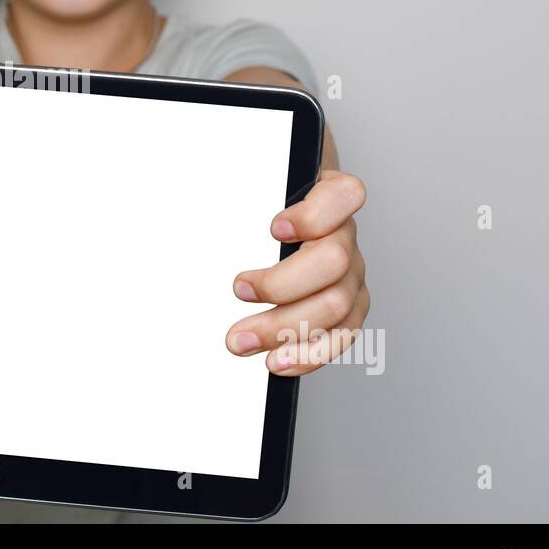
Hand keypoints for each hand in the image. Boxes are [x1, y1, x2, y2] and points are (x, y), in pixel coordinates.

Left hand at [225, 169, 369, 375]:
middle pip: (334, 261)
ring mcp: (352, 274)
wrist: (284, 226)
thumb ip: (239, 194)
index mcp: (330, 197)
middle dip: (281, 284)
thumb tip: (195, 210)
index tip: (274, 229)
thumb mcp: (253, 189)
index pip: (345, 195)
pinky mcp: (348, 308)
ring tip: (242, 339)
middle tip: (239, 290)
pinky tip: (275, 360)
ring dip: (285, 327)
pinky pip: (339, 337)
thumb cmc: (266, 206)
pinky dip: (306, 354)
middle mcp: (347, 236)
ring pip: (336, 306)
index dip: (314, 215)